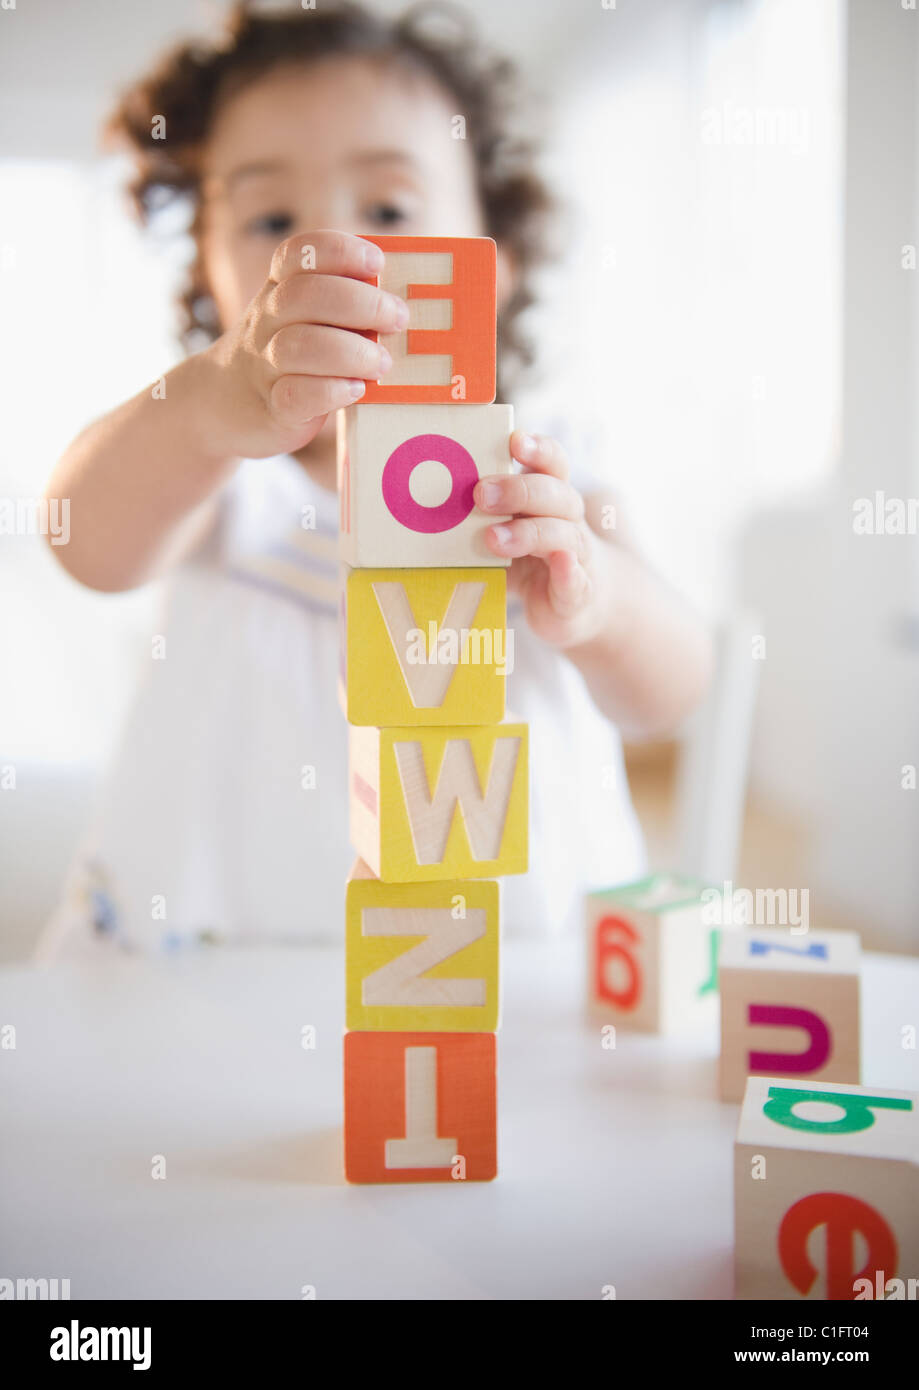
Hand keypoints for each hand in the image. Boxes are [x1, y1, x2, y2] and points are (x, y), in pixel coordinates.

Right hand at [197, 230, 407, 458]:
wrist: (222, 404)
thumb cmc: (288, 357)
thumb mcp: (305, 321)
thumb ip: (344, 307)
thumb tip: (414, 301)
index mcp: (281, 289)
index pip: (300, 252)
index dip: (340, 251)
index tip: (377, 263)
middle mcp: (268, 319)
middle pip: (304, 295)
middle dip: (360, 302)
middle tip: (397, 319)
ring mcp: (265, 364)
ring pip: (299, 346)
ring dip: (350, 351)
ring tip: (382, 364)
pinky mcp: (272, 408)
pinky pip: (296, 395)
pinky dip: (330, 391)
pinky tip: (355, 390)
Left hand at [473, 431, 615, 649]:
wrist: (574, 604)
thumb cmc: (529, 559)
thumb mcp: (504, 529)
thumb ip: (478, 517)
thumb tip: (425, 504)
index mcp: (550, 496)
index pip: (552, 463)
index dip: (537, 449)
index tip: (514, 441)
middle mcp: (569, 519)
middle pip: (555, 494)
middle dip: (519, 490)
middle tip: (481, 494)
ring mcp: (578, 555)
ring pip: (564, 534)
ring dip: (529, 532)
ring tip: (493, 538)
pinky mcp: (578, 592)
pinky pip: (575, 579)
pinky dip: (568, 571)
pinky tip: (560, 562)